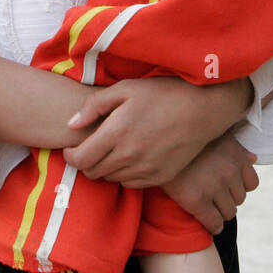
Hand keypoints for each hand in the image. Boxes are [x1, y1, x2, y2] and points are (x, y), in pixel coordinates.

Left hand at [61, 74, 251, 186]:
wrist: (202, 109)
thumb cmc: (162, 94)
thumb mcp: (125, 89)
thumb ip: (94, 106)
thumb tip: (71, 125)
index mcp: (117, 132)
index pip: (80, 159)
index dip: (70, 156)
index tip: (71, 148)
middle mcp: (129, 155)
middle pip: (93, 172)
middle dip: (86, 162)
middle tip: (90, 149)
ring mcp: (146, 169)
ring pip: (111, 179)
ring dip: (105, 169)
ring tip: (111, 151)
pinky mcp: (160, 177)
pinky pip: (131, 183)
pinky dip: (124, 174)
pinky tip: (129, 158)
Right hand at [159, 133, 258, 235]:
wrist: (154, 144)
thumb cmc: (184, 138)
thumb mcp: (213, 134)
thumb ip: (235, 147)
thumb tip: (252, 159)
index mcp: (234, 154)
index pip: (251, 183)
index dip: (239, 187)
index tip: (227, 188)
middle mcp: (228, 170)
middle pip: (239, 199)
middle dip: (227, 199)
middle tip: (213, 197)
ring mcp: (213, 186)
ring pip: (229, 212)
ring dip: (220, 212)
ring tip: (209, 209)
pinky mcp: (196, 200)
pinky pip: (214, 222)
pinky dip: (213, 226)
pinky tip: (210, 226)